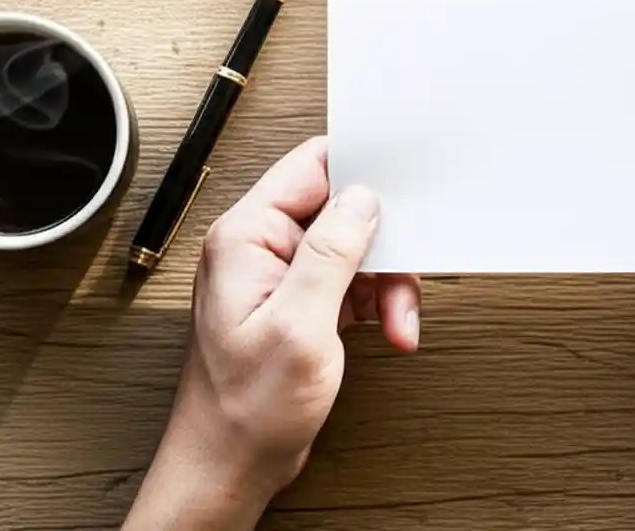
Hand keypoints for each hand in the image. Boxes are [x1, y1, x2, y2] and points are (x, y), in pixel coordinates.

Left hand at [124, 137, 420, 530]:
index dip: (362, 171)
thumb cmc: (244, 411)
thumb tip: (362, 198)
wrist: (230, 466)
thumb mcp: (299, 327)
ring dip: (387, 284)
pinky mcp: (299, 303)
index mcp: (246, 237)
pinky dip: (379, 305)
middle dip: (383, 246)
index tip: (403, 190)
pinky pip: (352, 282)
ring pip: (355, 249)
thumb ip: (331, 254)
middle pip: (342, 210)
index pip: (311, 167)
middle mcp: (260, 249)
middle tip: (402, 281)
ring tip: (397, 322)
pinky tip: (389, 330)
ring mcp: (280, 277)